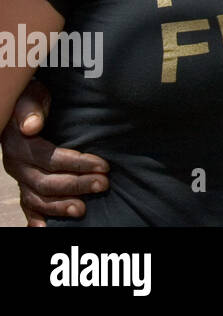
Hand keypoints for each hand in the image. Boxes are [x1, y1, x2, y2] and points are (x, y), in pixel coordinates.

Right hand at [1, 80, 108, 225]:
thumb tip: (31, 126)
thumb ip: (30, 108)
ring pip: (38, 198)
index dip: (77, 164)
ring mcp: (19, 178)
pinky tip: (47, 229)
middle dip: (77, 185)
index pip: (50, 159)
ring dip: (61, 205)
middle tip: (103, 185)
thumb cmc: (33, 99)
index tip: (104, 165)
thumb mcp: (32, 96)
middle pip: (46, 182)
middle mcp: (16, 165)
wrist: (23, 107)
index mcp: (19, 144)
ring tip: (84, 209)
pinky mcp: (23, 186)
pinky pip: (28, 206)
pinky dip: (37, 218)